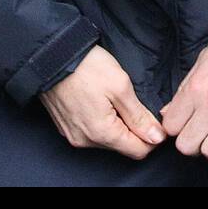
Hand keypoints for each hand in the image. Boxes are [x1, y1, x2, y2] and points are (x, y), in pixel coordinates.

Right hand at [39, 44, 166, 158]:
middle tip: (137, 102)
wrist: (50, 57)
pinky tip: (103, 101)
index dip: (153, 137)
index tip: (157, 118)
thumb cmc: (86, 67)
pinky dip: (103, 121)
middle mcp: (86, 140)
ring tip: (118, 98)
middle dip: (136, 129)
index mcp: (102, 133)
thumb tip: (156, 137)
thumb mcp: (120, 86)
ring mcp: (74, 135)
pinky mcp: (66, 127)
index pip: (138, 151)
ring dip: (119, 124)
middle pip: (123, 145)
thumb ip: (139, 116)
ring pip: (108, 139)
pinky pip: (92, 132)